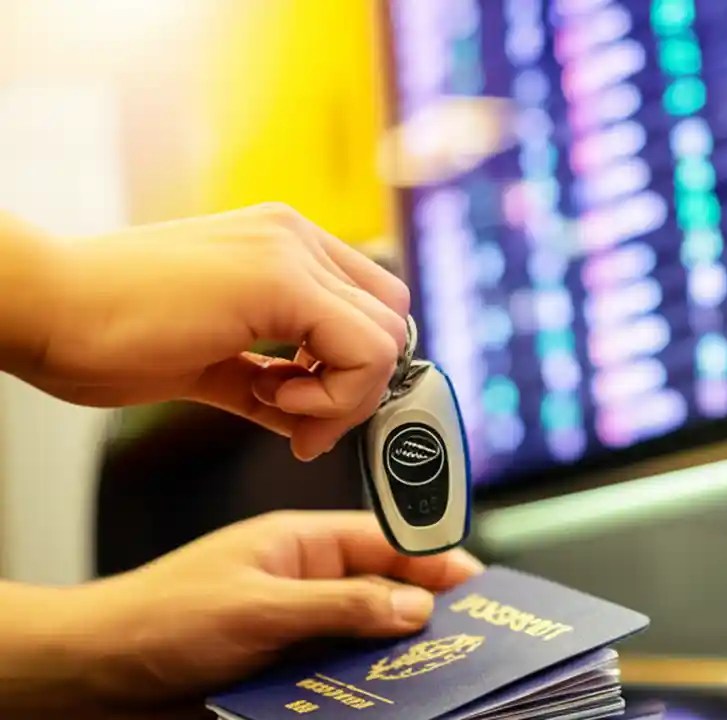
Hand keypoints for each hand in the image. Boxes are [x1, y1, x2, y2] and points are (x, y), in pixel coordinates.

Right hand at [9, 204, 410, 460]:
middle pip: (391, 320)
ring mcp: (290, 249)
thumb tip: (312, 419)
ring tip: (283, 413)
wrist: (41, 308)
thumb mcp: (210, 363)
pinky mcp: (279, 276)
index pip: (369, 307)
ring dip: (347, 396)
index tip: (307, 413)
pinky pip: (365, 349)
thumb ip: (269, 383)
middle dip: (361, 388)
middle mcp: (295, 237)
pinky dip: (338, 396)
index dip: (354, 371)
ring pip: (388, 336)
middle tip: (304, 425)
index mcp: (282, 248)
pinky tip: (277, 404)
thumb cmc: (104, 335)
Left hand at [55, 511, 481, 710]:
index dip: (436, 560)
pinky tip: (384, 701)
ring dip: (396, 657)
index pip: (386, 542)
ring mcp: (294, 628)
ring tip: (438, 677)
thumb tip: (416, 606)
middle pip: (385, 593)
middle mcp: (304, 583)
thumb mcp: (261, 607)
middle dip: (427, 613)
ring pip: (367, 640)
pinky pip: (339, 676)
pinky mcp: (282, 671)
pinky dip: (363, 686)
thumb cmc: (159, 618)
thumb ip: (342, 604)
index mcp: (301, 542)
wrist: (93, 675)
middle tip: (472, 639)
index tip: (481, 587)